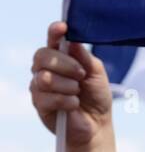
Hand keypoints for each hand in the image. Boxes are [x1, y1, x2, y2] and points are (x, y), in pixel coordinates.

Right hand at [30, 22, 113, 151]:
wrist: (97, 124)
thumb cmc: (96, 96)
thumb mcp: (96, 73)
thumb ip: (85, 57)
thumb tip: (72, 41)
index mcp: (60, 57)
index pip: (52, 39)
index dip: (55, 32)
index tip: (63, 28)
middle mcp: (46, 68)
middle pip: (43, 56)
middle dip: (66, 64)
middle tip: (81, 74)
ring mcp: (40, 86)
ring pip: (45, 77)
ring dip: (68, 85)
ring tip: (78, 92)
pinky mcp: (40, 104)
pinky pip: (48, 97)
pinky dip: (66, 101)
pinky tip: (73, 104)